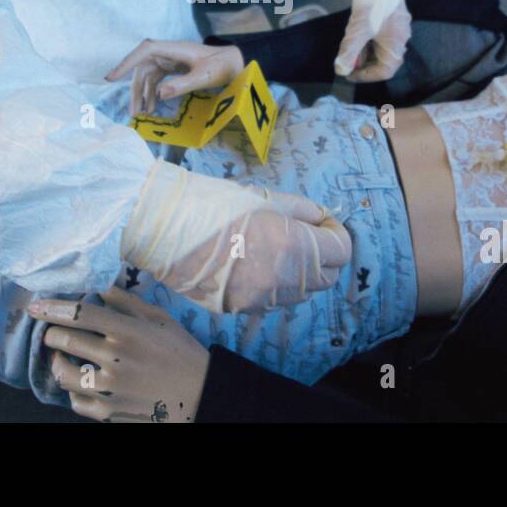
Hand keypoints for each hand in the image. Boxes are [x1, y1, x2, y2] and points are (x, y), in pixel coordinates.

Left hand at [32, 287, 209, 422]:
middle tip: (52, 331)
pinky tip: (80, 382)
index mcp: (128, 332)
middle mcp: (116, 359)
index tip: (35, 306)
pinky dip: (73, 390)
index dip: (53, 308)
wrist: (200, 395)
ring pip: (63, 373)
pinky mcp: (109, 413)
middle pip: (65, 340)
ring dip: (57, 361)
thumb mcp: (159, 319)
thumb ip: (127, 301)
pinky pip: (76, 401)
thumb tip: (100, 284)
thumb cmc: (180, 352)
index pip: (80, 314)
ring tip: (62, 356)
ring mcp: (111, 389)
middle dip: (51, 333)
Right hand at [106, 40, 245, 115]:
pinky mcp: (173, 67)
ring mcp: (170, 59)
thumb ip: (183, 84)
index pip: (145, 51)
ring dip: (143, 94)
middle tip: (132, 112)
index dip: (127, 63)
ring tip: (140, 114)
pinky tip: (152, 108)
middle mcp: (169, 52)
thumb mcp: (204, 77)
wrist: (235, 63)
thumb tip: (159, 94)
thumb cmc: (222, 66)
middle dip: (136, 90)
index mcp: (175, 49)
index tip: (112, 77)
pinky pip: (157, 79)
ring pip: (148, 75)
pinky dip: (152, 93)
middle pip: (143, 67)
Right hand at [121, 161, 351, 313]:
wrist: (164, 228)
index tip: (322, 225)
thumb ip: (301, 210)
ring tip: (275, 249)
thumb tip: (320, 219)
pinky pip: (272, 301)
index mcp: (294, 246)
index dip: (336, 235)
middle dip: (322, 257)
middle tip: (304, 235)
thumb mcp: (265, 197)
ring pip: (300, 294)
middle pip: (326, 278)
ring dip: (299, 273)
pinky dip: (274, 286)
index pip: (341, 252)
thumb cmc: (214, 203)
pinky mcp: (240, 309)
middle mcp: (284, 280)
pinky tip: (254, 264)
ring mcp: (262, 300)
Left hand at [334, 0, 410, 82]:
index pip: (385, 71)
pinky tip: (357, 35)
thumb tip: (340, 70)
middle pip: (384, 61)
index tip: (349, 73)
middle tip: (347, 61)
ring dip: (365, 52)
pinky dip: (369, 41)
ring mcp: (398, 27)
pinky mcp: (393, 17)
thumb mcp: (358, 28)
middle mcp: (401, 38)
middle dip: (364, 64)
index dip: (366, 76)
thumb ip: (349, 51)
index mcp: (397, 44)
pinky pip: (382, 37)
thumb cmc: (372, 0)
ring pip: (382, 48)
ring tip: (350, 48)